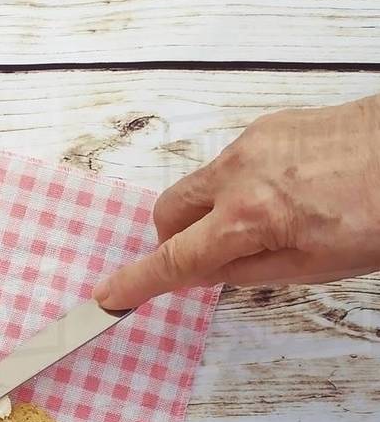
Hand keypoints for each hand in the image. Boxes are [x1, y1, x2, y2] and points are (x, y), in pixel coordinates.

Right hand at [95, 94, 379, 308]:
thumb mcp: (313, 266)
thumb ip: (244, 271)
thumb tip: (202, 272)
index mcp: (249, 217)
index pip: (175, 259)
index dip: (137, 282)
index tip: (108, 296)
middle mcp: (240, 173)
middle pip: (169, 212)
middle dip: (173, 241)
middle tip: (204, 261)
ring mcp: (252, 142)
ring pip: (199, 187)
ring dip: (208, 214)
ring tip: (262, 227)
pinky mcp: (269, 125)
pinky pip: (230, 164)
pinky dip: (235, 188)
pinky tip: (279, 197)